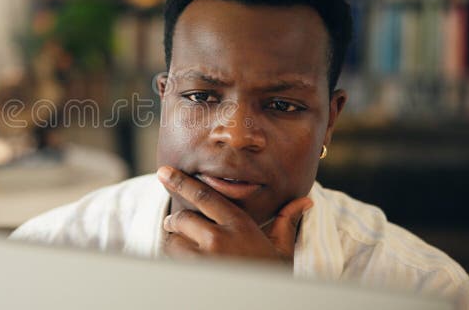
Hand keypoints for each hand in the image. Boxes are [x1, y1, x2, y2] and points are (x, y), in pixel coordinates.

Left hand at [157, 166, 312, 263]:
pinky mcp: (195, 275)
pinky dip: (175, 262)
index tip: (164, 172)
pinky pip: (173, 262)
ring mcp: (205, 259)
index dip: (181, 182)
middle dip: (174, 221)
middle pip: (182, 218)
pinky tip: (188, 267)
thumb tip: (305, 202)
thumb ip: (286, 223)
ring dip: (175, 245)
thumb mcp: (282, 251)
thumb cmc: (272, 278)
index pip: (204, 196)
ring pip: (173, 242)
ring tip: (185, 252)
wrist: (272, 302)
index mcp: (240, 226)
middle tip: (172, 224)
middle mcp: (220, 239)